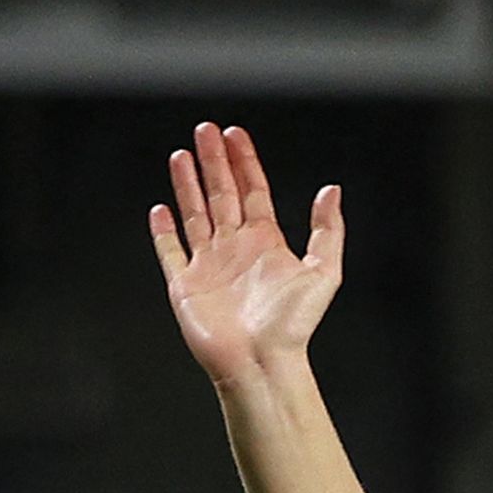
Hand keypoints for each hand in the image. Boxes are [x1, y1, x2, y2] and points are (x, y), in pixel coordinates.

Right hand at [151, 122, 343, 391]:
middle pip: (221, 194)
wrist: (262, 363)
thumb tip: (332, 190)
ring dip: (187, 185)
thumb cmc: (293, 327)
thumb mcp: (323, 273)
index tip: (234, 133)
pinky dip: (163, 231)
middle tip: (204, 129)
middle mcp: (235, 249)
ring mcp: (208, 266)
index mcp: (265, 242)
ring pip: (194, 214)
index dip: (243, 161)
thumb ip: (327, 231)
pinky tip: (160, 208)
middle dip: (212, 161)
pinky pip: (170, 251)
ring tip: (180, 155)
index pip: (252, 190)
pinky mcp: (185, 286)